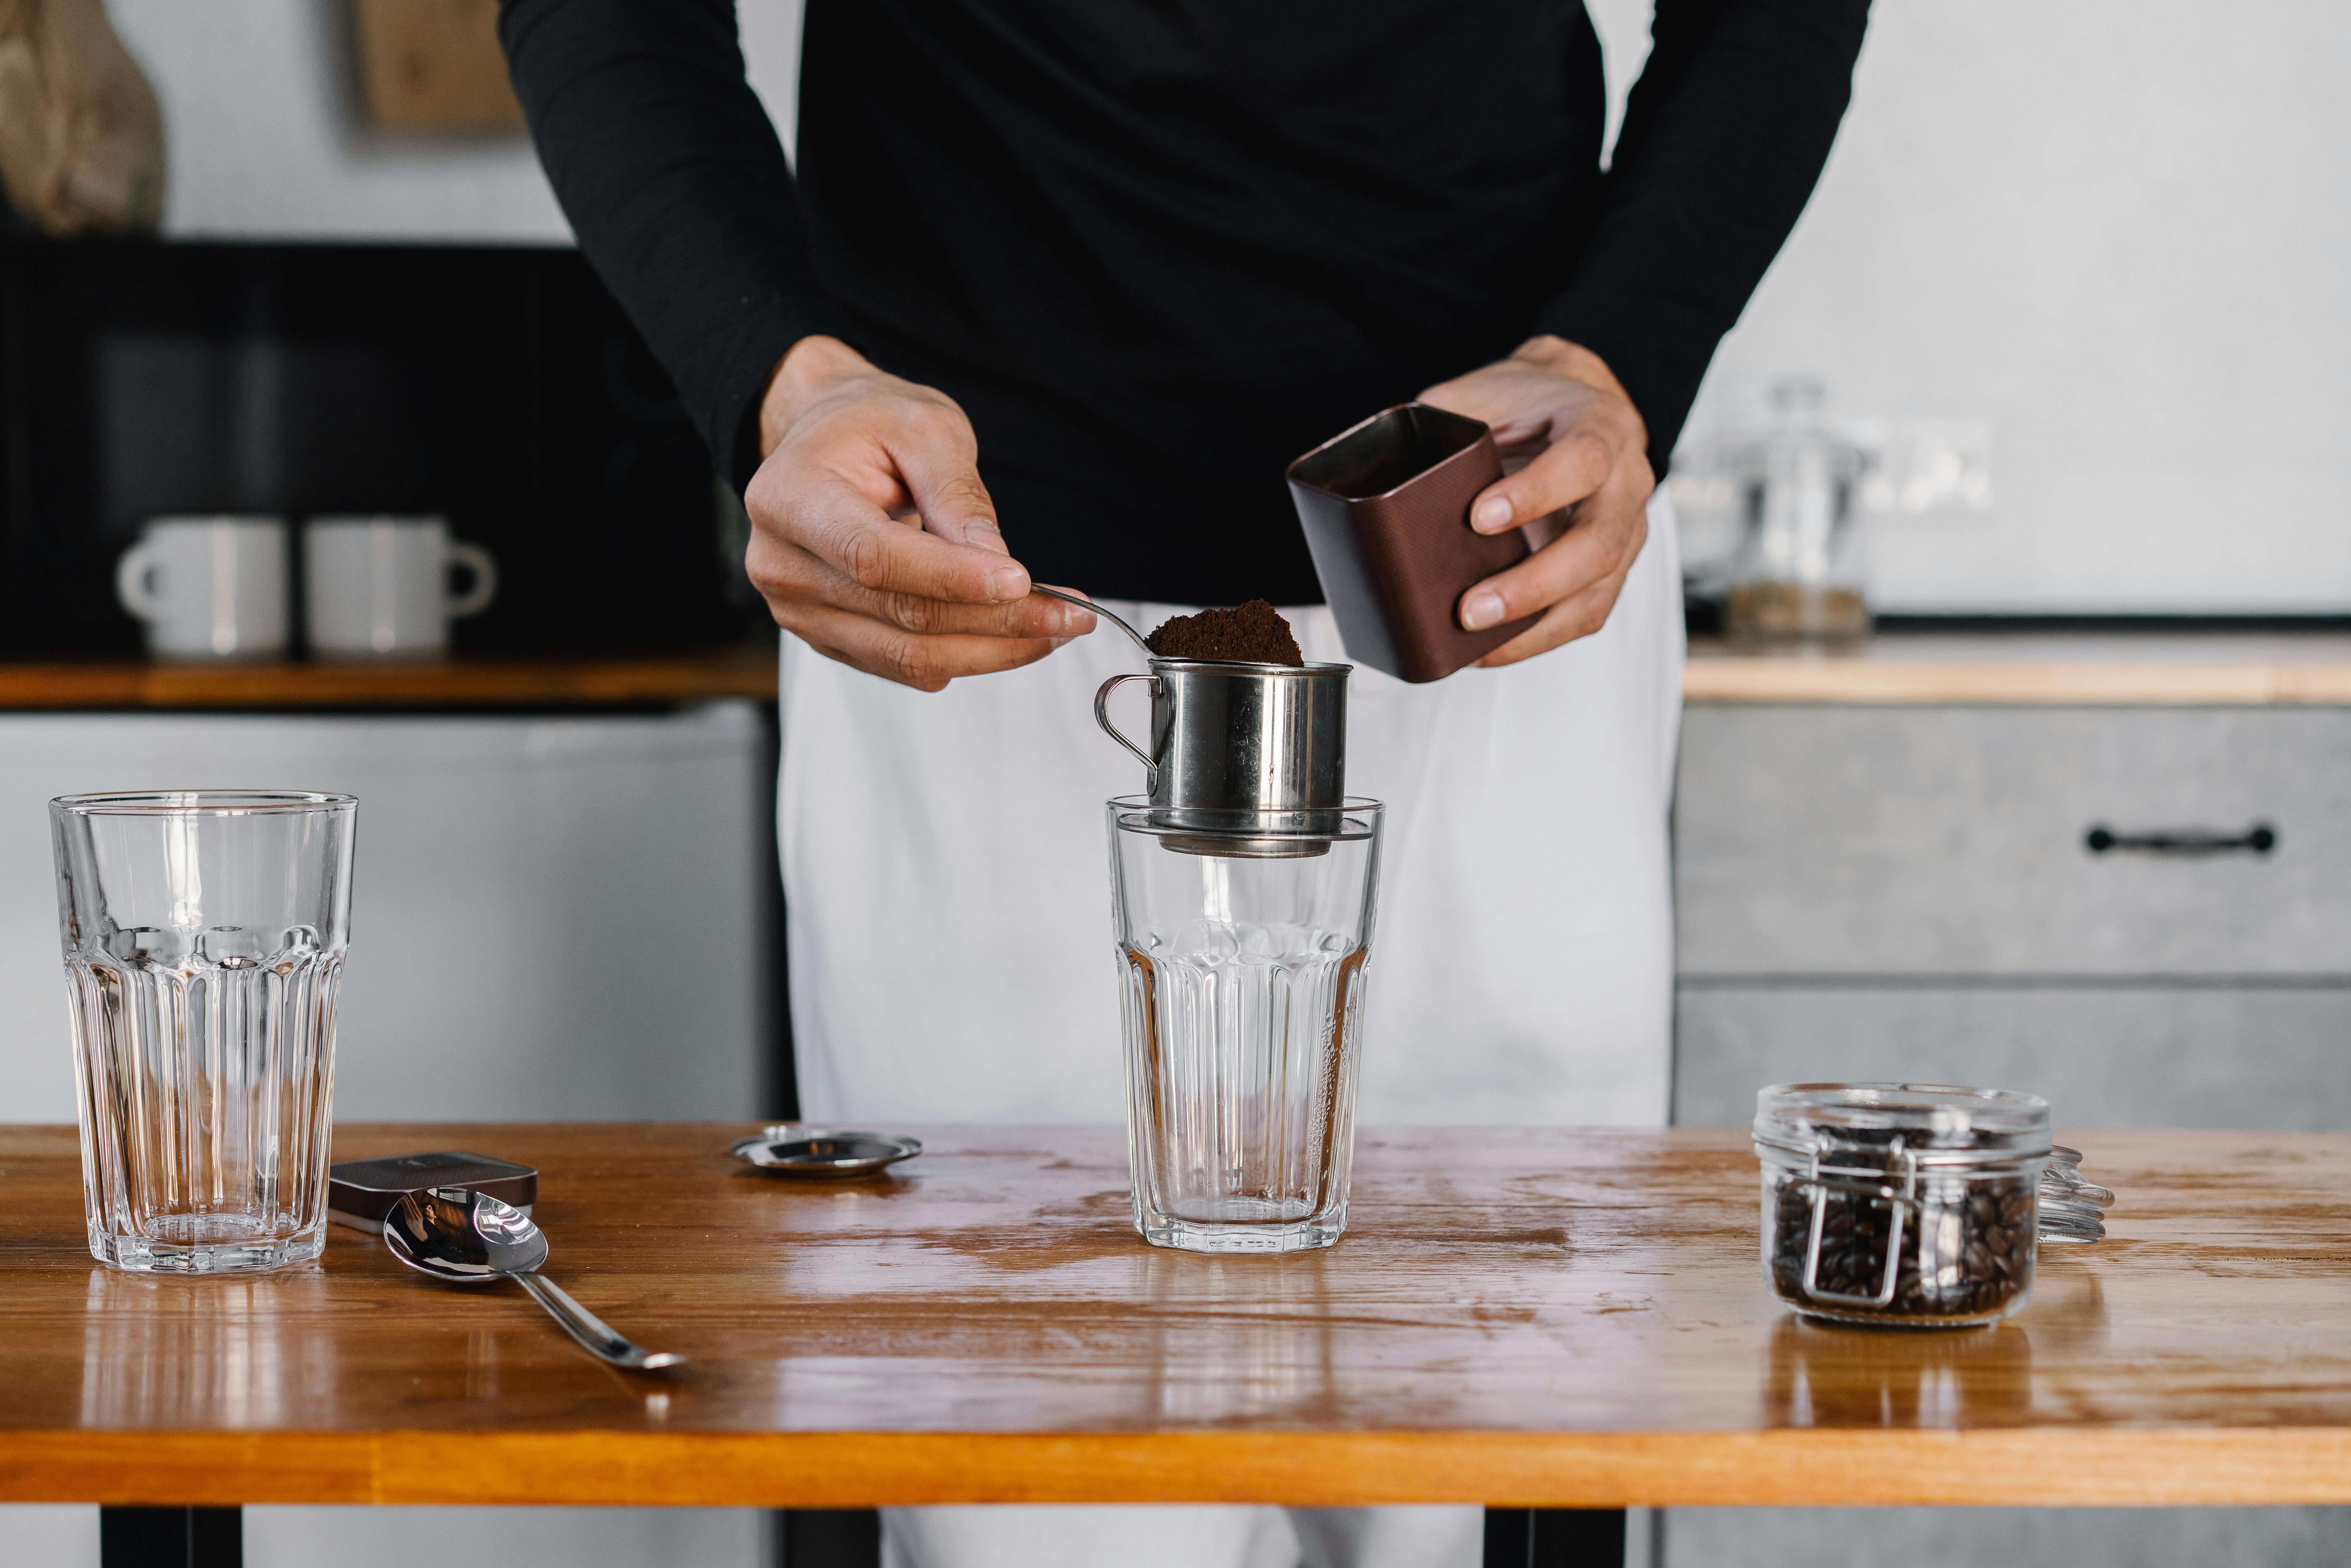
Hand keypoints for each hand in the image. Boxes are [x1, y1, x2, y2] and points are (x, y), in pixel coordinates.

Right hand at [742, 335, 1093, 689]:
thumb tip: (997, 562)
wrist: (823, 437)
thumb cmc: (868, 424)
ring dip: (994, 650)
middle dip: (999, 621)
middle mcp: (784, 565)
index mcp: (791, 499)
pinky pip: (905, 667)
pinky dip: (967, 656)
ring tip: (1057, 626)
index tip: (1024, 582)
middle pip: (902, 616)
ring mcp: (801, 611)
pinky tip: (1011, 633)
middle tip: (1072, 613)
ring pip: (910, 657)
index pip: (877, 558)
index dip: (953, 579)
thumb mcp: (923, 426)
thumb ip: (957, 493)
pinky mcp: (830, 638)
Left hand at [1417, 336, 1653, 666]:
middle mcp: (1626, 481)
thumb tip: (1370, 466)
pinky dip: (1537, 638)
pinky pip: (1584, 614)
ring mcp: (1626, 529)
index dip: (1534, 494)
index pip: (1582, 462)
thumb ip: (1443, 423)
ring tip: (1475, 642)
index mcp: (1599, 425)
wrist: (1571, 398)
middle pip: (1597, 544)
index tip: (1478, 516)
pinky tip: (1491, 650)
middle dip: (1531, 585)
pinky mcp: (1612, 567)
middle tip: (1470, 610)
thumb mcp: (1486, 393)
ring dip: (1534, 625)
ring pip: (1596, 592)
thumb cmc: (1524, 399)